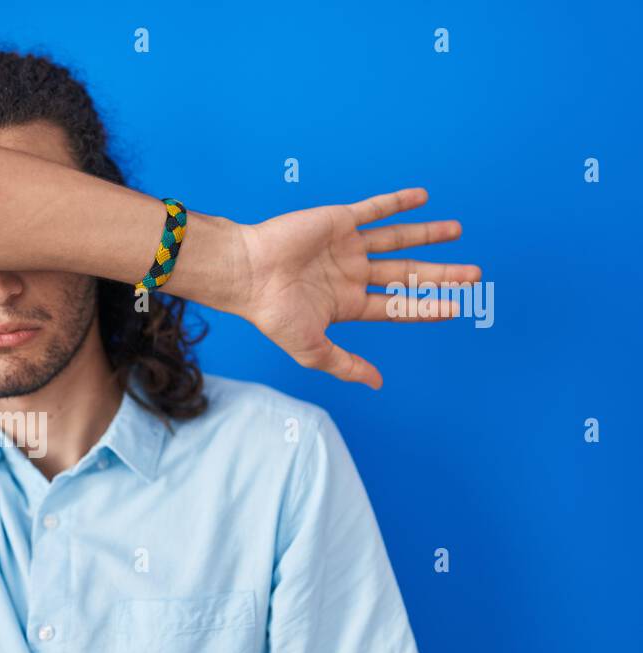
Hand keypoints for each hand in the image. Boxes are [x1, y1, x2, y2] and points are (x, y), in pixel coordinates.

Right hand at [231, 188, 481, 387]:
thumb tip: (377, 384)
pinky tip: (423, 197)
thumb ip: (346, 364)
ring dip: (427, 234)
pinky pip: (374, 209)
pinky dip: (398, 202)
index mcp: (346, 303)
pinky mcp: (338, 221)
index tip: (457, 307)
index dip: (427, 307)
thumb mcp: (312, 349)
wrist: (247, 274)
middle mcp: (350, 274)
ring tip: (458, 230)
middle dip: (440, 274)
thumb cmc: (273, 314)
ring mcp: (346, 246)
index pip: (396, 305)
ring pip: (396, 239)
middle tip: (475, 274)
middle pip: (405, 273)